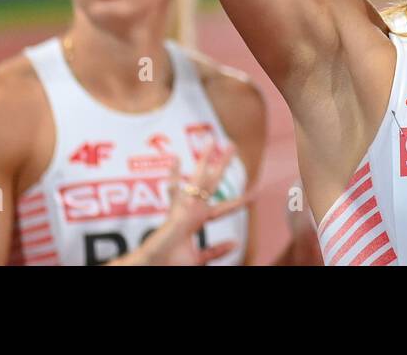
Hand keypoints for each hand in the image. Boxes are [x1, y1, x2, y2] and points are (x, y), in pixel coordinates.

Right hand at [118, 144, 249, 265]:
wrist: (153, 267)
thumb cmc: (171, 264)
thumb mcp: (199, 259)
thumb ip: (215, 251)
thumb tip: (235, 243)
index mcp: (198, 221)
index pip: (222, 209)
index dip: (237, 202)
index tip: (253, 194)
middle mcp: (191, 210)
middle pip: (211, 182)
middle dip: (222, 164)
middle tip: (232, 146)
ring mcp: (182, 208)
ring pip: (197, 178)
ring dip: (204, 159)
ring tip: (211, 140)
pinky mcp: (174, 213)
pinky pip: (174, 193)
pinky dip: (173, 176)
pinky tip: (175, 159)